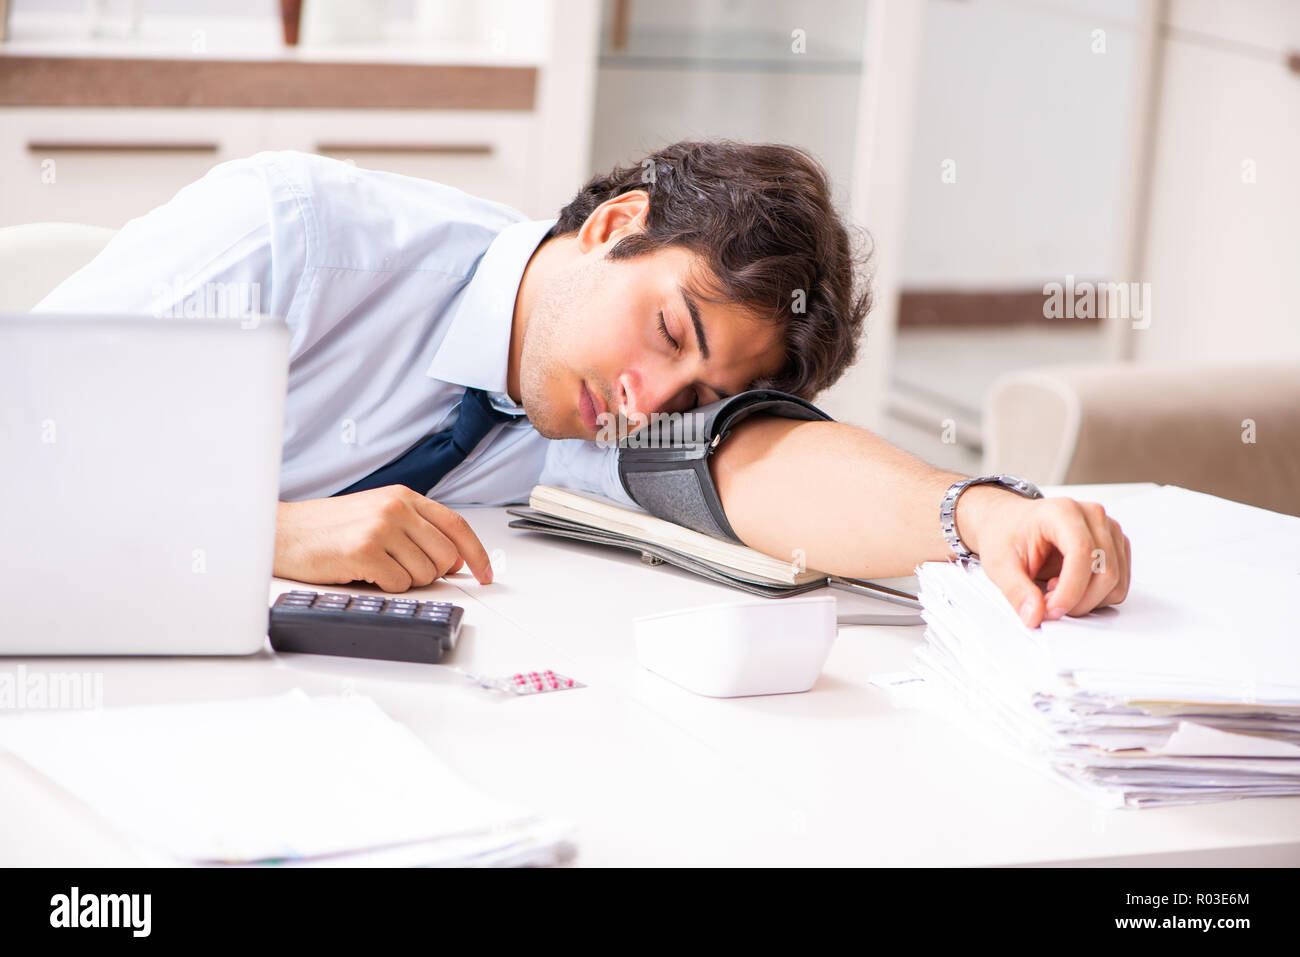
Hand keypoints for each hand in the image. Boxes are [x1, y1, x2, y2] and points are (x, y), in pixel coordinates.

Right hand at [274, 485, 492, 591]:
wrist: (282, 533)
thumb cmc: (327, 529)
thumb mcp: (377, 515)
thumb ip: (416, 530)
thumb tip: (454, 561)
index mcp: (403, 496)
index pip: (456, 525)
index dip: (477, 554)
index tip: (486, 574)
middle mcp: (396, 507)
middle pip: (445, 556)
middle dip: (429, 573)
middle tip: (398, 569)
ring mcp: (381, 527)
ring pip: (425, 574)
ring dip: (403, 580)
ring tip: (375, 567)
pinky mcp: (365, 551)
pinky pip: (399, 585)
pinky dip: (385, 587)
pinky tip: (363, 573)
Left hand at [956, 489, 1130, 627]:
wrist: (1008, 522)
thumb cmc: (1006, 534)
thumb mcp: (999, 564)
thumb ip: (1017, 591)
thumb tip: (1034, 616)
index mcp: (1063, 512)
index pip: (1083, 553)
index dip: (1071, 590)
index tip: (1052, 610)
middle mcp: (1092, 516)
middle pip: (1105, 572)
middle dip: (1077, 600)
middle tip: (1047, 603)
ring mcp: (1108, 530)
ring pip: (1115, 582)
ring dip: (1086, 600)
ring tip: (1055, 589)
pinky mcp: (1115, 546)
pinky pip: (1119, 584)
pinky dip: (1095, 596)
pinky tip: (1070, 585)